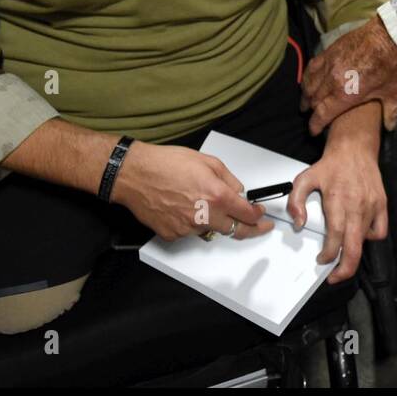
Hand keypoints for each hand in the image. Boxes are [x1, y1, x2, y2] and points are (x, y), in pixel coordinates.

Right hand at [111, 141, 272, 241]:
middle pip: (235, 230)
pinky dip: (191, 222)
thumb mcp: (207, 161)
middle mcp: (204, 215)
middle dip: (249, 228)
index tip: (261, 216)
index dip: (258, 216)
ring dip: (213, 221)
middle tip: (256, 226)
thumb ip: (229, 178)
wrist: (135, 174)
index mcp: (217, 195)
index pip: (247, 214)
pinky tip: (182, 206)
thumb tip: (239, 191)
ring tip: (198, 200)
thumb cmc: (166, 164)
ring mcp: (188, 227)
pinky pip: (190, 232)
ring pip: (210, 230)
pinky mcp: (172, 234)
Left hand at [286, 104, 386, 281]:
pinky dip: (370, 238)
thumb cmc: (331, 165)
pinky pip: (380, 231)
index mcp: (338, 201)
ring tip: (343, 251)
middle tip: (335, 276)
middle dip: (344, 269)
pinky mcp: (382, 205)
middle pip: (354, 248)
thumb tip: (298, 223)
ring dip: (353, 251)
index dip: (328, 254)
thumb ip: (296, 202)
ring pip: (365, 241)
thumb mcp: (304, 179)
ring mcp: (372, 206)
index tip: (322, 258)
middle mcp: (357, 206)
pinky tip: (359, 235)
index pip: (335, 237)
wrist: (355, 148)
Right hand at [301, 16, 396, 134]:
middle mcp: (332, 81)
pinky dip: (307, 76)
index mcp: (345, 95)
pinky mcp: (329, 51)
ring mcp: (329, 64)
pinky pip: (311, 66)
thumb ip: (390, 113)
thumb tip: (389, 127)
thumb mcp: (393, 93)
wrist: (389, 36)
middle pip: (314, 100)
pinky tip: (308, 79)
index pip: (322, 114)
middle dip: (311, 111)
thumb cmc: (391, 65)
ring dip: (306, 95)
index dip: (315, 125)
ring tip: (305, 101)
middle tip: (311, 115)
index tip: (313, 130)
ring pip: (309, 84)